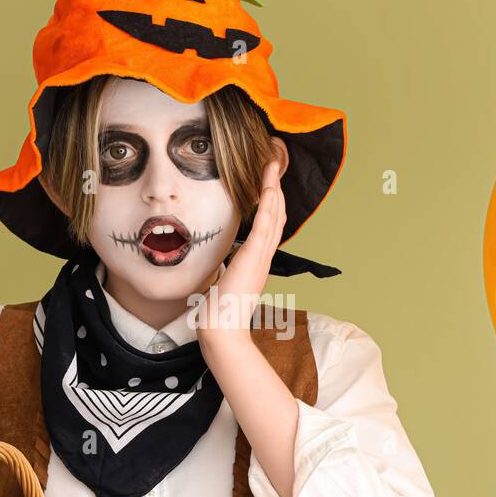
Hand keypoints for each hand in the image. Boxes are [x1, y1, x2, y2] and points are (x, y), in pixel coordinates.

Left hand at [196, 157, 285, 347]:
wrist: (222, 330)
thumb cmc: (220, 312)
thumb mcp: (222, 284)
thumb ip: (224, 271)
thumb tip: (217, 265)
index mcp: (258, 263)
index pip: (270, 228)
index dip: (272, 206)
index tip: (269, 187)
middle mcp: (264, 258)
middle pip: (277, 217)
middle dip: (276, 190)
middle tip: (274, 167)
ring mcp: (261, 257)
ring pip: (274, 216)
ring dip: (274, 189)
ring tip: (272, 166)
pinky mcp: (253, 257)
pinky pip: (265, 225)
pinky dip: (268, 204)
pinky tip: (269, 187)